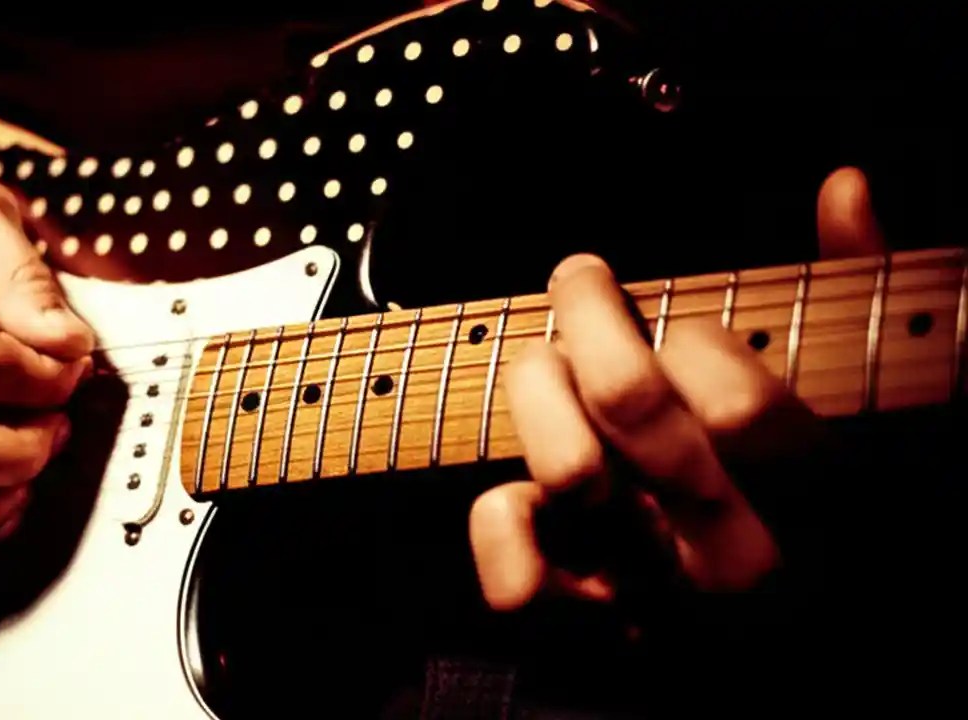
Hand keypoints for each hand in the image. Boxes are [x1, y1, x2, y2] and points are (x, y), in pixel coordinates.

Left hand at [469, 167, 885, 610]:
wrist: (772, 644)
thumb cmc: (804, 504)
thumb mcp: (859, 400)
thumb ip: (852, 295)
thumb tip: (845, 189)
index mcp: (810, 495)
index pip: (736, 402)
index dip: (691, 342)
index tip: (671, 319)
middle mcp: (730, 551)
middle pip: (631, 402)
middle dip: (589, 314)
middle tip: (581, 282)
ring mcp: (653, 592)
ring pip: (566, 467)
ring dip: (536, 392)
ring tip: (543, 368)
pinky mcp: (584, 628)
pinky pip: (518, 579)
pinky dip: (499, 522)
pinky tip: (519, 495)